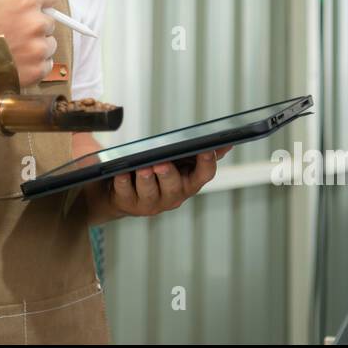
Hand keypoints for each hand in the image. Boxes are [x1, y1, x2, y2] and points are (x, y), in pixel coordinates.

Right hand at [0, 0, 61, 88]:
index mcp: (25, 0)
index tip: (23, 5)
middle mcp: (36, 23)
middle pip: (49, 18)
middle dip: (33, 20)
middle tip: (9, 27)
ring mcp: (38, 49)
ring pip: (48, 40)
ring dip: (34, 42)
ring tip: (9, 43)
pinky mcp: (38, 70)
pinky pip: (45, 62)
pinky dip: (33, 62)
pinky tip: (12, 58)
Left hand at [105, 146, 233, 218]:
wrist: (124, 193)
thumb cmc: (157, 173)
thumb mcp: (180, 163)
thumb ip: (200, 153)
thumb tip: (226, 143)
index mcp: (189, 183)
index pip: (204, 175)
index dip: (206, 163)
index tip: (206, 149)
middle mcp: (172, 196)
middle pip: (174, 186)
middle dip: (168, 174)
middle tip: (161, 163)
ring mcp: (150, 202)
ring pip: (150, 191)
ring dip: (146, 178)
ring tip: (142, 168)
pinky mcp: (128, 203)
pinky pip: (125, 192)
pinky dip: (123, 181)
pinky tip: (121, 173)